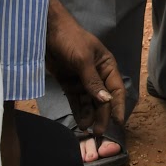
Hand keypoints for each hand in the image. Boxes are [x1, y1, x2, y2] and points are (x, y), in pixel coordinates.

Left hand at [44, 0, 124, 138]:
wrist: (47, 33)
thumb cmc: (71, 40)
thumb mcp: (83, 59)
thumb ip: (93, 81)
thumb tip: (106, 100)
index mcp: (107, 66)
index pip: (116, 89)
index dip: (117, 106)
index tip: (118, 122)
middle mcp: (98, 75)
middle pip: (103, 99)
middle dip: (102, 115)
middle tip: (98, 132)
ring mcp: (83, 81)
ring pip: (89, 103)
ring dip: (89, 115)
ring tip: (86, 129)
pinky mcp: (69, 84)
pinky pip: (76, 101)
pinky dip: (78, 112)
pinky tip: (80, 122)